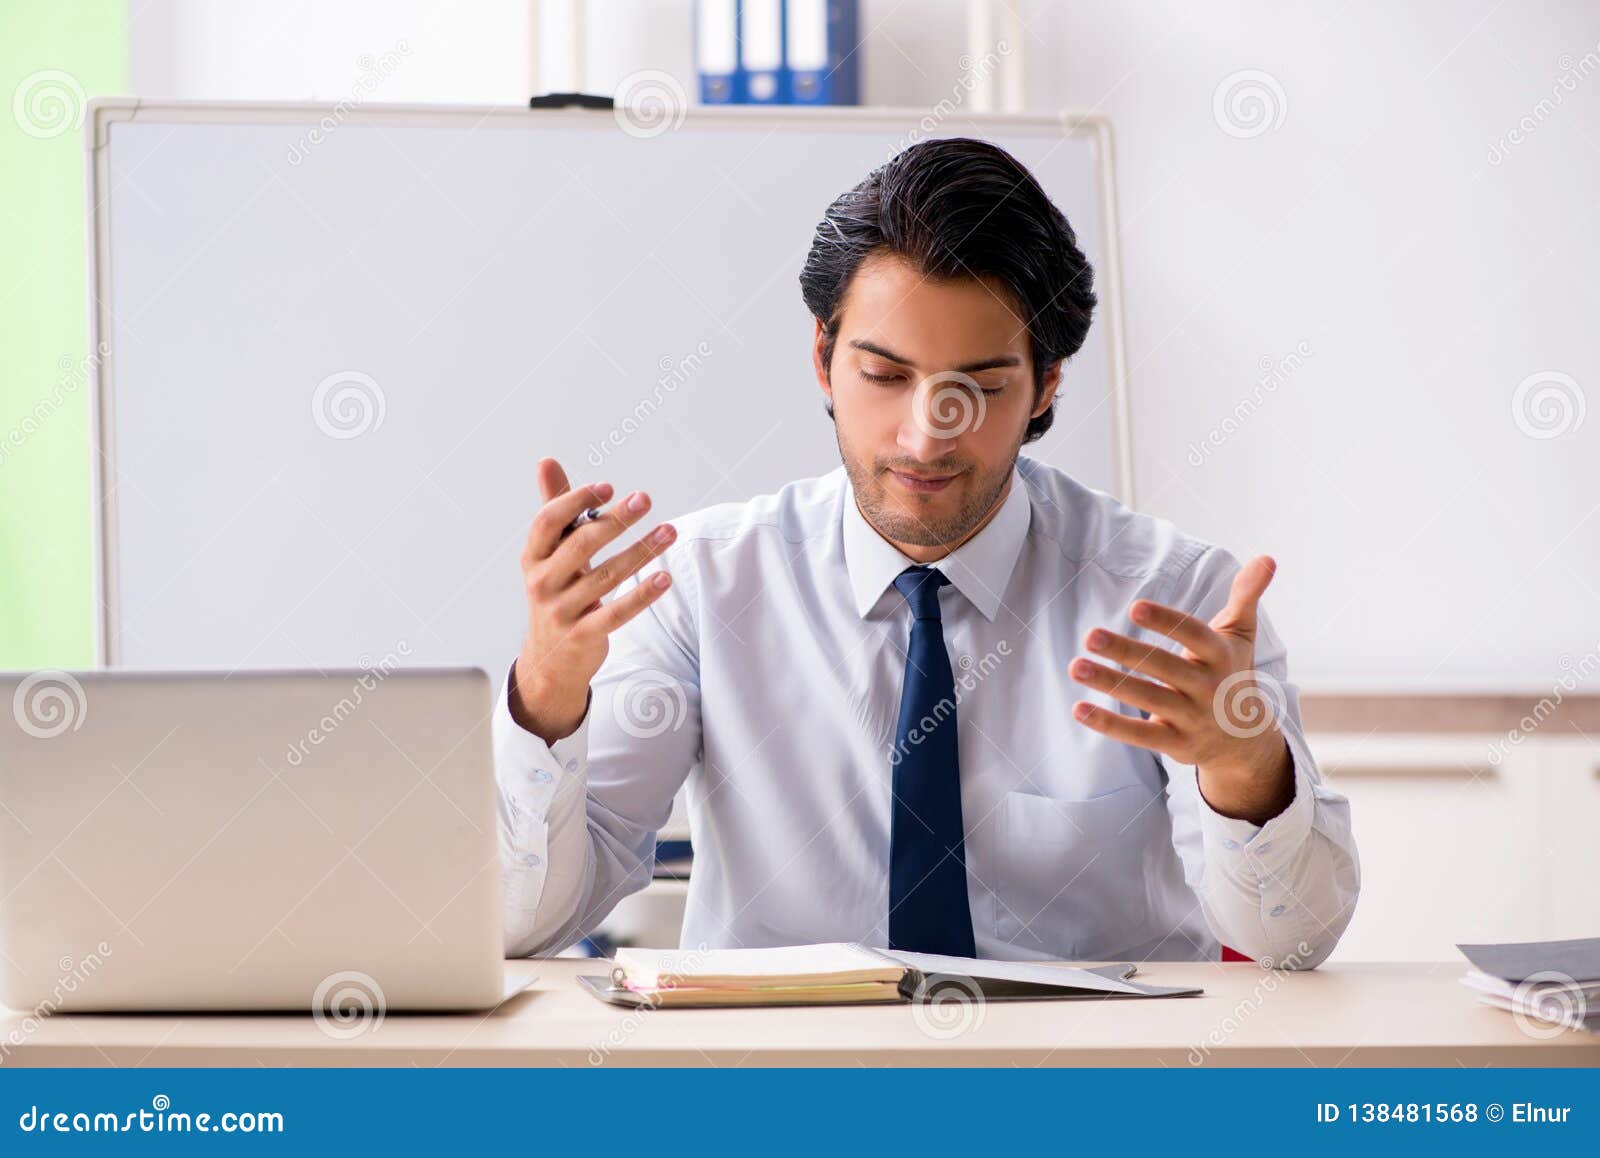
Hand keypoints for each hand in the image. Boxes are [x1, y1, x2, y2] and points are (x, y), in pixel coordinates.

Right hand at [509, 458, 675, 743]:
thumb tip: (546, 461)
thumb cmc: (556, 592)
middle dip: (615, 519)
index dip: (575, 500)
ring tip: (669, 530)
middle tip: (644, 499)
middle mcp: (542, 582)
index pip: (549, 521)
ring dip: (641, 551)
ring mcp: (562, 611)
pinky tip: (665, 577)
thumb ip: (555, 509)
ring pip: (606, 576)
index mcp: (533, 557)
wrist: (549, 659)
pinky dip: (642, 594)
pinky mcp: (583, 635)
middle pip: (581, 545)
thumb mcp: (548, 554)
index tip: (607, 487)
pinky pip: (617, 612)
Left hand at [1067, 555, 1293, 823]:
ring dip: (1110, 683)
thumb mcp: (1241, 635)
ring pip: (1147, 698)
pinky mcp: (1175, 744)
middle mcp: (1208, 687)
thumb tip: (1267, 558)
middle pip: (1164, 667)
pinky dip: (1109, 724)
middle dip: (1127, 651)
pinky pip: (1139, 734)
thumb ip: (1246, 595)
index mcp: (1220, 656)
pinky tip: (1079, 708)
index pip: (1193, 635)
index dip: (1166, 622)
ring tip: (1075, 666)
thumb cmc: (1232, 672)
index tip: (1135, 606)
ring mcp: (1192, 718)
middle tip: (1090, 635)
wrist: (1246, 739)